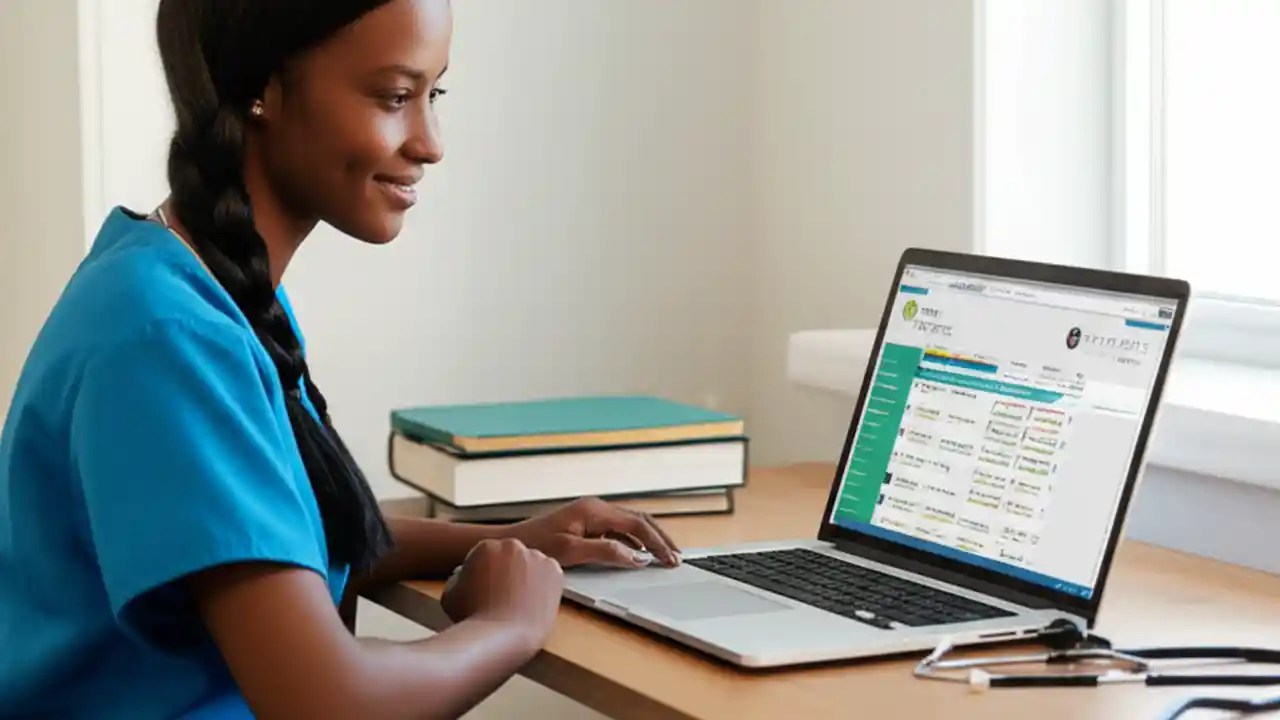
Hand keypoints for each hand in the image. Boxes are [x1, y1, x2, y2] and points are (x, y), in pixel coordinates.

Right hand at [440, 538, 563, 642]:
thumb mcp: (451, 593)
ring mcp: (536, 557)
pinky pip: (550, 574)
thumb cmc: (473, 618)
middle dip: (508, 572)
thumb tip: (464, 574)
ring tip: (520, 602)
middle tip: (505, 596)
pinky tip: (535, 602)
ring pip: (532, 564)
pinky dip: (545, 585)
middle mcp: (513, 546)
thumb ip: (458, 578)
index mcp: (487, 546)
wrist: (501, 635)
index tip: (489, 589)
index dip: (487, 574)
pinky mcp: (554, 571)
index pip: (489, 555)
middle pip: (512, 557)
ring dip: (527, 577)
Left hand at [510, 497, 682, 569]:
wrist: (511, 543)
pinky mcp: (587, 524)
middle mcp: (596, 508)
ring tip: (665, 556)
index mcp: (594, 510)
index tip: (670, 560)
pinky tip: (640, 554)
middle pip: (639, 520)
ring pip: (631, 523)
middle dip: (660, 538)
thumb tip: (637, 557)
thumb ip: (606, 552)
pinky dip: (635, 541)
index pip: (637, 524)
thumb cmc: (536, 546)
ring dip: (650, 539)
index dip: (657, 543)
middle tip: (677, 557)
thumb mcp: (571, 552)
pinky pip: (619, 530)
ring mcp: (592, 515)